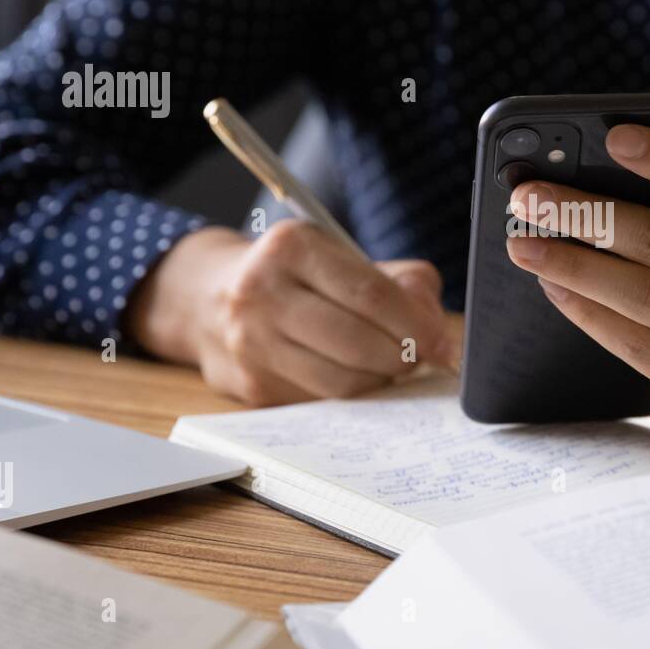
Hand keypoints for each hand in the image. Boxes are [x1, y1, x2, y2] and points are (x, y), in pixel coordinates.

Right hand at [125, 222, 456, 405]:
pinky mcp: (251, 387)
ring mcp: (251, 344)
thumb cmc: (295, 275)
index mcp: (292, 247)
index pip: (370, 293)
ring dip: (379, 379)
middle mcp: (262, 293)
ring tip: (386, 364)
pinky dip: (349, 393)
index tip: (442, 343)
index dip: (416, 324)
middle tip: (418, 357)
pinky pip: (320, 401)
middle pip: (357, 343)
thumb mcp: (340, 256)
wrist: (208, 298)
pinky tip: (353, 374)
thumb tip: (436, 331)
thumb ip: (401, 282)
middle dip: (402, 357)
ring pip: (341, 381)